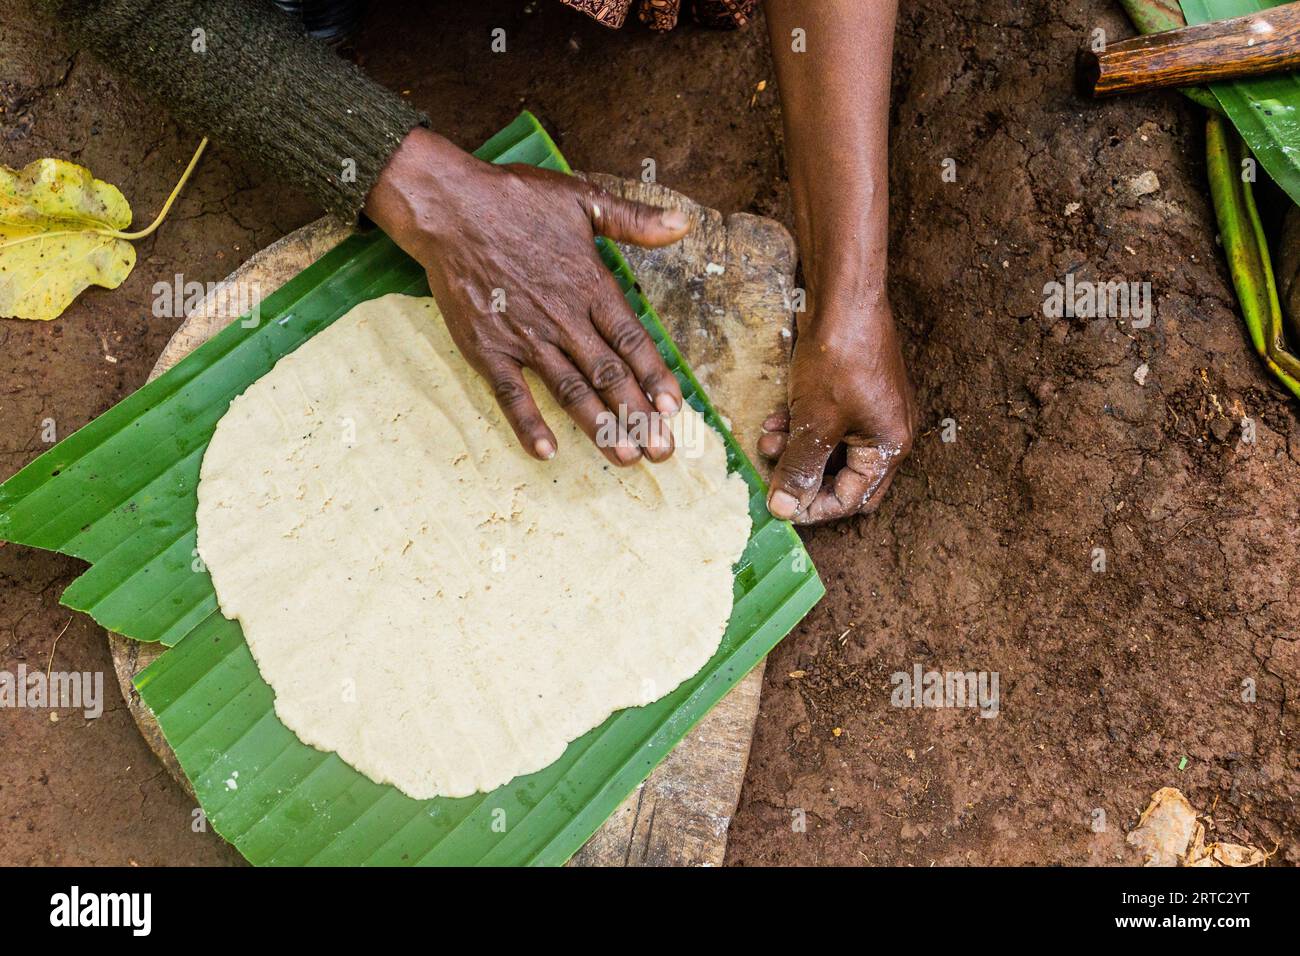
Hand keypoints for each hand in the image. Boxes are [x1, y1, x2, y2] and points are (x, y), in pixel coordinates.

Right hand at [366, 127, 688, 466]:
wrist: (447, 206)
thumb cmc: (514, 199)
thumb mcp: (582, 199)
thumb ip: (635, 220)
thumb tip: (684, 224)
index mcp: (590, 285)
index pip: (632, 341)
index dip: (655, 377)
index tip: (675, 410)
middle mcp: (563, 317)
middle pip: (608, 375)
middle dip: (638, 416)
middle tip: (660, 451)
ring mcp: (524, 336)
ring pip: (570, 390)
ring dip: (599, 427)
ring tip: (624, 457)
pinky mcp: (487, 348)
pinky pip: (511, 393)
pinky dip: (528, 423)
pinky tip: (546, 452)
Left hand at [760, 297, 913, 523]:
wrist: (842, 299)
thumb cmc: (838, 360)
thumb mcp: (814, 423)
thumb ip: (799, 469)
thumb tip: (783, 510)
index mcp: (889, 446)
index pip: (854, 498)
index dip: (816, 507)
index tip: (780, 507)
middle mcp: (886, 431)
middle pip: (844, 477)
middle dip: (807, 478)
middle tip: (776, 480)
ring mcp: (870, 408)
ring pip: (829, 449)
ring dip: (797, 450)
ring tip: (769, 440)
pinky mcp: (851, 389)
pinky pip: (824, 423)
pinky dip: (801, 426)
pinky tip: (776, 419)